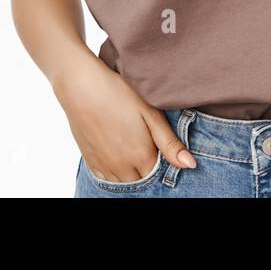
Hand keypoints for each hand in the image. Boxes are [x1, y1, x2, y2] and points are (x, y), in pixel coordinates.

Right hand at [52, 56, 196, 180]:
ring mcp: (104, 165)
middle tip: (150, 152)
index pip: (159, 177)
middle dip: (149, 172)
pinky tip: (119, 160)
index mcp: (141, 156)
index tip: (165, 154)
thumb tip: (190, 165)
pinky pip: (105, 180)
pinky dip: (115, 175)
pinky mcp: (90, 160)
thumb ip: (170, 142)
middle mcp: (122, 167)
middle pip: (142, 182)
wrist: (80, 85)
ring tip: (135, 155)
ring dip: (132, 176)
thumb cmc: (118, 93)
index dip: (165, 167)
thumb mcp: (150, 112)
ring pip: (124, 183)